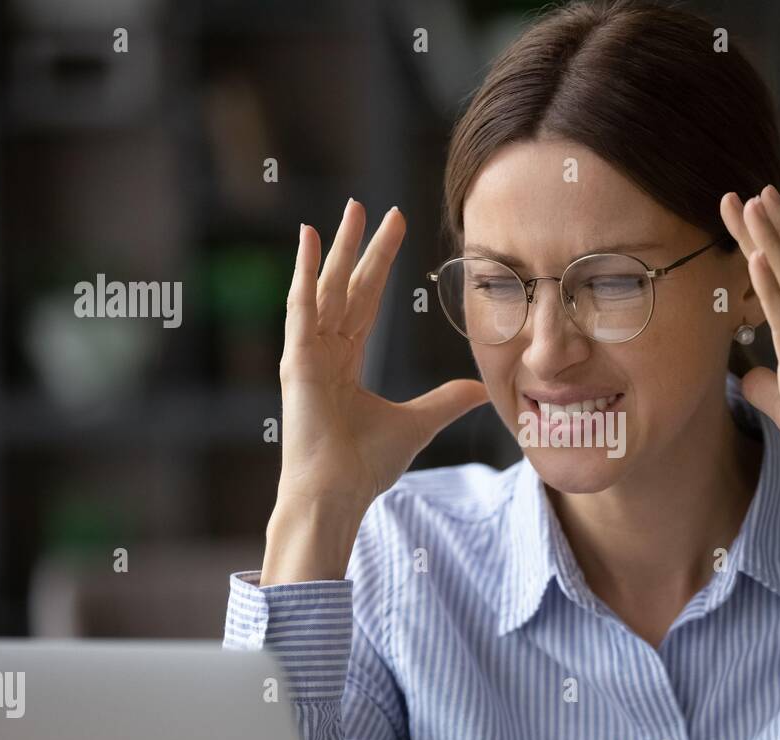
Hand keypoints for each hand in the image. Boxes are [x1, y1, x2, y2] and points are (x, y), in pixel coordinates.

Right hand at [263, 200, 488, 582]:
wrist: (337, 493)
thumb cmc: (366, 466)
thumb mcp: (418, 422)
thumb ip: (446, 400)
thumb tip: (480, 389)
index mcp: (345, 364)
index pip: (365, 301)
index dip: (379, 265)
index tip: (393, 229)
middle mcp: (324, 353)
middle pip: (347, 287)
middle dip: (359, 247)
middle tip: (369, 206)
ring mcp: (308, 355)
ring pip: (326, 289)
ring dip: (336, 249)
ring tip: (347, 212)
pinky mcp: (298, 361)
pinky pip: (303, 307)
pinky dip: (305, 272)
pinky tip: (310, 238)